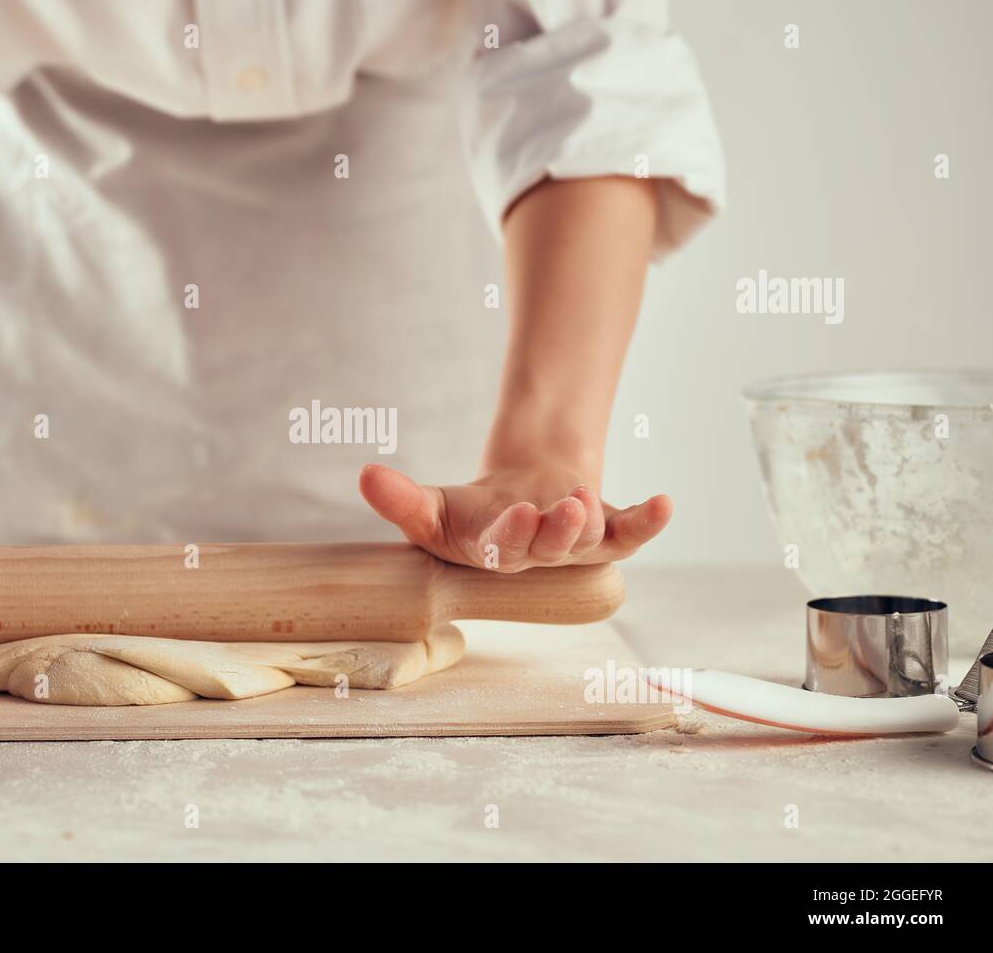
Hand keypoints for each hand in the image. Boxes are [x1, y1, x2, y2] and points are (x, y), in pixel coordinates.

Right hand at [359, 463, 670, 571]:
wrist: (521, 499)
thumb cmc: (474, 512)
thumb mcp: (432, 505)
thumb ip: (399, 498)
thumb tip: (365, 474)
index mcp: (496, 552)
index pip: (504, 550)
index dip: (512, 536)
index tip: (515, 515)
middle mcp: (542, 554)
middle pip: (552, 549)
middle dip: (556, 532)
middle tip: (561, 510)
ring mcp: (578, 543)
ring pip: (589, 538)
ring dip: (589, 520)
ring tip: (582, 496)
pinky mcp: (609, 529)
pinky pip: (633, 530)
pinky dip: (650, 520)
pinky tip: (666, 503)